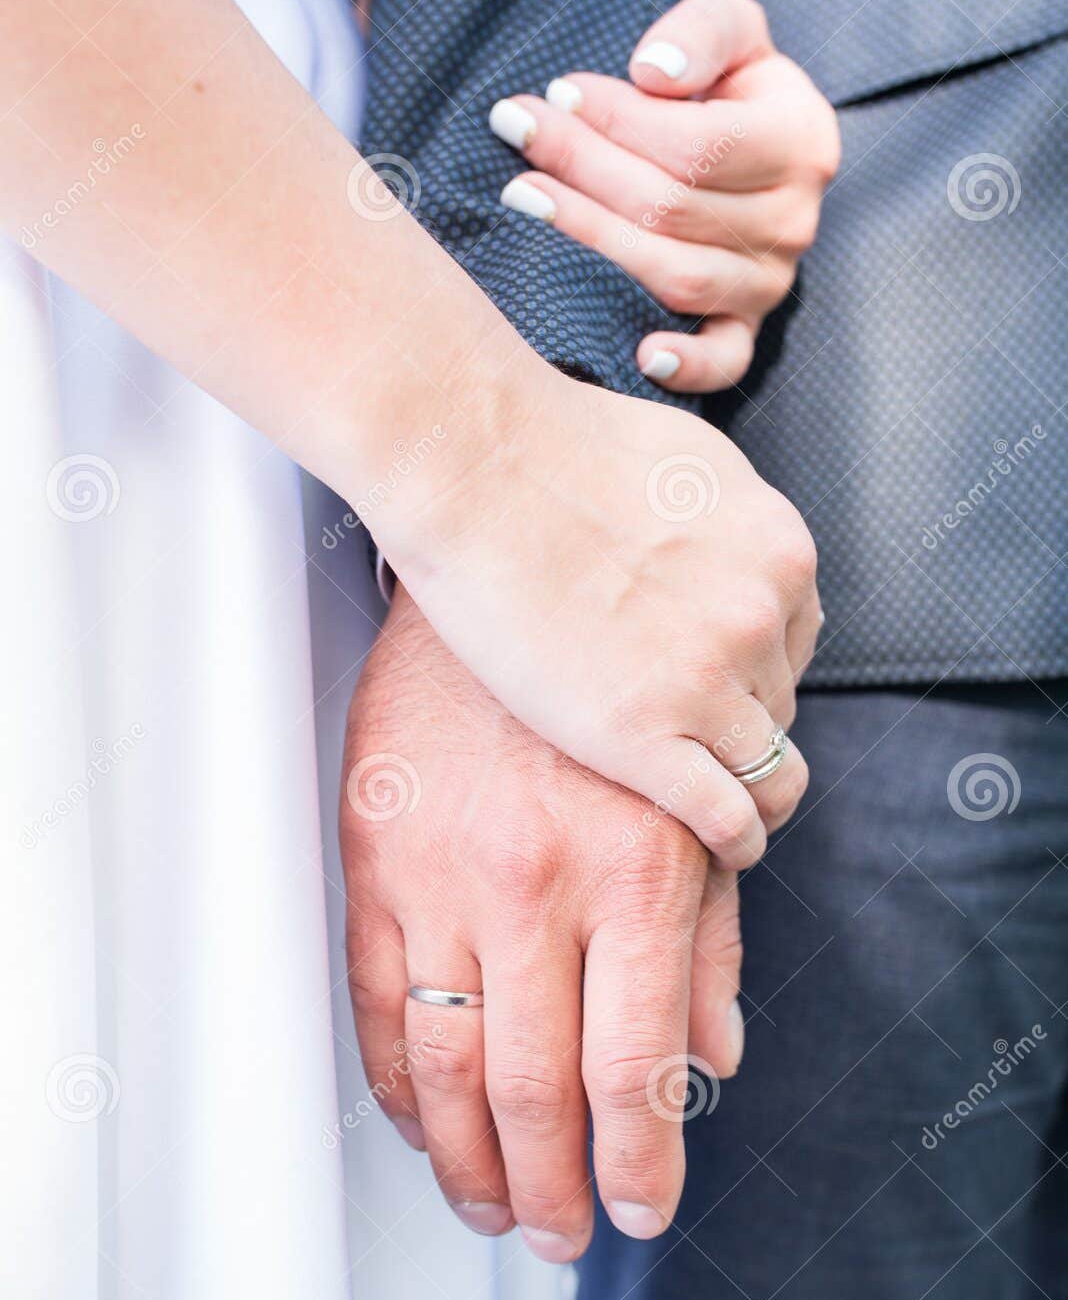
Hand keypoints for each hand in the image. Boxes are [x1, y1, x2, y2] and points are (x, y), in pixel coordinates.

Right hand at [340, 585, 748, 1257]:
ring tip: (491, 1205)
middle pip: (535, 1088)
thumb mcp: (690, 809)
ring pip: (448, 1063)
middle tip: (561, 1234)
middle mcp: (539, 884)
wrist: (503, 581)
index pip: (636, 1063)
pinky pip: (379, 1003)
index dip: (639, 1161)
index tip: (639, 1210)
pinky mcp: (376, 863)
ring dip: (468, 1158)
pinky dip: (397, 1084)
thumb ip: (707, 944)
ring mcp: (444, 877)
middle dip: (553, 1187)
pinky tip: (420, 1123)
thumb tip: (716, 1062)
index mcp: (635, 873)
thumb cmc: (607, 702)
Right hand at [391, 372, 816, 869]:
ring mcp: (708, 679)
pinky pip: (729, 820)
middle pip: (778, 706)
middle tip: (676, 735)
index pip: (797, 646)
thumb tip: (729, 548)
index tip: (713, 692)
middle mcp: (761, 616)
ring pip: (769, 771)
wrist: (475, 464)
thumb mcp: (686, 463)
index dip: (752, 675)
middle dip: (734, 723)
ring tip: (714, 813)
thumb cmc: (551, 447)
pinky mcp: (647, 738)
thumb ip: (725, 522)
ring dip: (743, 790)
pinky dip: (735, 845)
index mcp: (778, 551)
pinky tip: (718, 851)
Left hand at [489, 0, 839, 391]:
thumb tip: (652, 74)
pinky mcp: (745, 330)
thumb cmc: (727, 87)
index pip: (696, 143)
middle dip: (583, 166)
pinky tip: (638, 356)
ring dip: (590, 240)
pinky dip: (685, 366)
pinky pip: (724, 363)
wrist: (753, 150)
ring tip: (524, 200)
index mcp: (800, 143)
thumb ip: (702, 34)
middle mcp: (794, 222)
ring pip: (674, 274)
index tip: (558, 91)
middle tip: (518, 131)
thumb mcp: (730, 32)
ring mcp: (769, 284)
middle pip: (671, 207)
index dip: (619, 120)